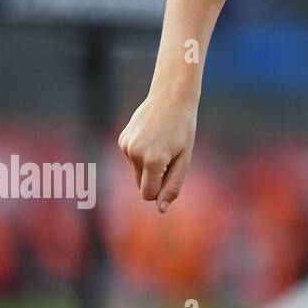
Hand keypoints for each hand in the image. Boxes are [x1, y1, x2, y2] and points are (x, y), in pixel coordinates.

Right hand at [117, 92, 197, 212]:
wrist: (172, 97)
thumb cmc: (184, 129)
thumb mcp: (184, 159)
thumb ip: (173, 185)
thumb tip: (161, 209)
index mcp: (153, 161)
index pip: (148, 194)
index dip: (160, 189)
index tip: (171, 173)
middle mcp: (135, 154)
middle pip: (141, 185)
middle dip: (155, 178)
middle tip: (170, 155)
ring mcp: (126, 146)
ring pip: (136, 172)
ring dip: (148, 166)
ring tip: (162, 143)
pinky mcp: (122, 140)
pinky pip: (132, 159)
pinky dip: (141, 154)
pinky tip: (152, 136)